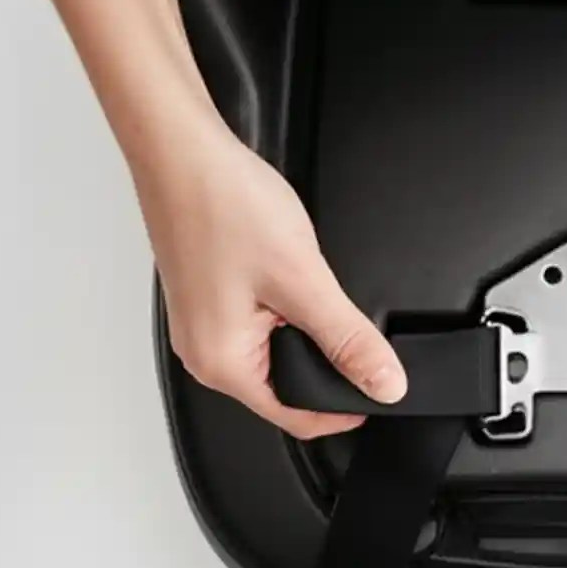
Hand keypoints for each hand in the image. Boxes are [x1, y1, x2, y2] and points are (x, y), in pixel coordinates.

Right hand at [134, 130, 406, 438]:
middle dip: (328, 364)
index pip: (298, 417)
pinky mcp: (210, 300)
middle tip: (352, 322)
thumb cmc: (222, 205)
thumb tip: (385, 383)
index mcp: (222, 363)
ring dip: (309, 332)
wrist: (181, 150)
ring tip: (311, 285)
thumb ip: (349, 338)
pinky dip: (289, 310)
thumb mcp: (304, 280)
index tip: (381, 387)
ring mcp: (205, 326)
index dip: (347, 407)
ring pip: (279, 354)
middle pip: (288, 388)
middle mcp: (205, 353)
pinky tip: (293, 276)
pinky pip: (263, 326)